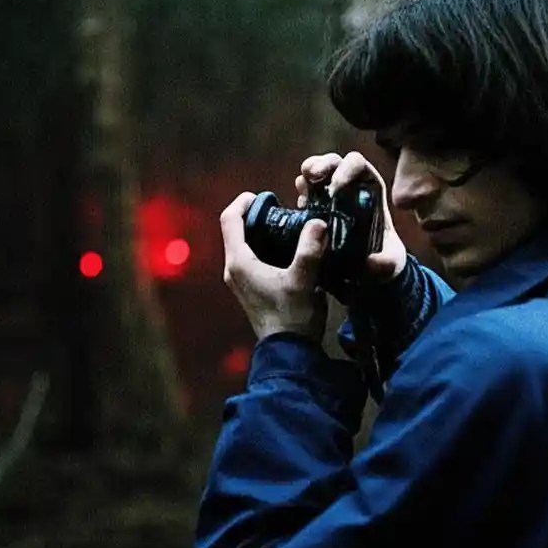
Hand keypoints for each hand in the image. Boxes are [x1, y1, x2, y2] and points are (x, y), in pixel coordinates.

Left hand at [220, 192, 329, 341]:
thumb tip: (318, 222)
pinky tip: (290, 251)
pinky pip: (252, 258)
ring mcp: (240, 281)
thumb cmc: (292, 317)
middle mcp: (234, 269)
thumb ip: (310, 249)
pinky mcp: (250, 289)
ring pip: (244, 244)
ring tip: (289, 226)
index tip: (264, 195)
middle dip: (256, 215)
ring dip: (262, 231)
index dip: (244, 201)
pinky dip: (266, 246)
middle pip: (236, 230)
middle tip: (282, 209)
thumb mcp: (304, 280)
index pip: (229, 219)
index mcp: (239, 262)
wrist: (289, 352)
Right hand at [296, 151, 407, 281]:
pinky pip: (307, 191)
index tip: (335, 189)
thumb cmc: (383, 260)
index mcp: (370, 188)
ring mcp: (331, 195)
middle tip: (312, 176)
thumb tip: (372, 262)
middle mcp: (351, 186)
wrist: (367, 272)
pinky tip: (299, 200)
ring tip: (302, 183)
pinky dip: (302, 190)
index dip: (346, 170)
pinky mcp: (316, 207)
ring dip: (308, 172)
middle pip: (335, 163)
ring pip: (318, 171)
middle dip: (322, 164)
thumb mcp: (390, 263)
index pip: (358, 165)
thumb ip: (385, 263)